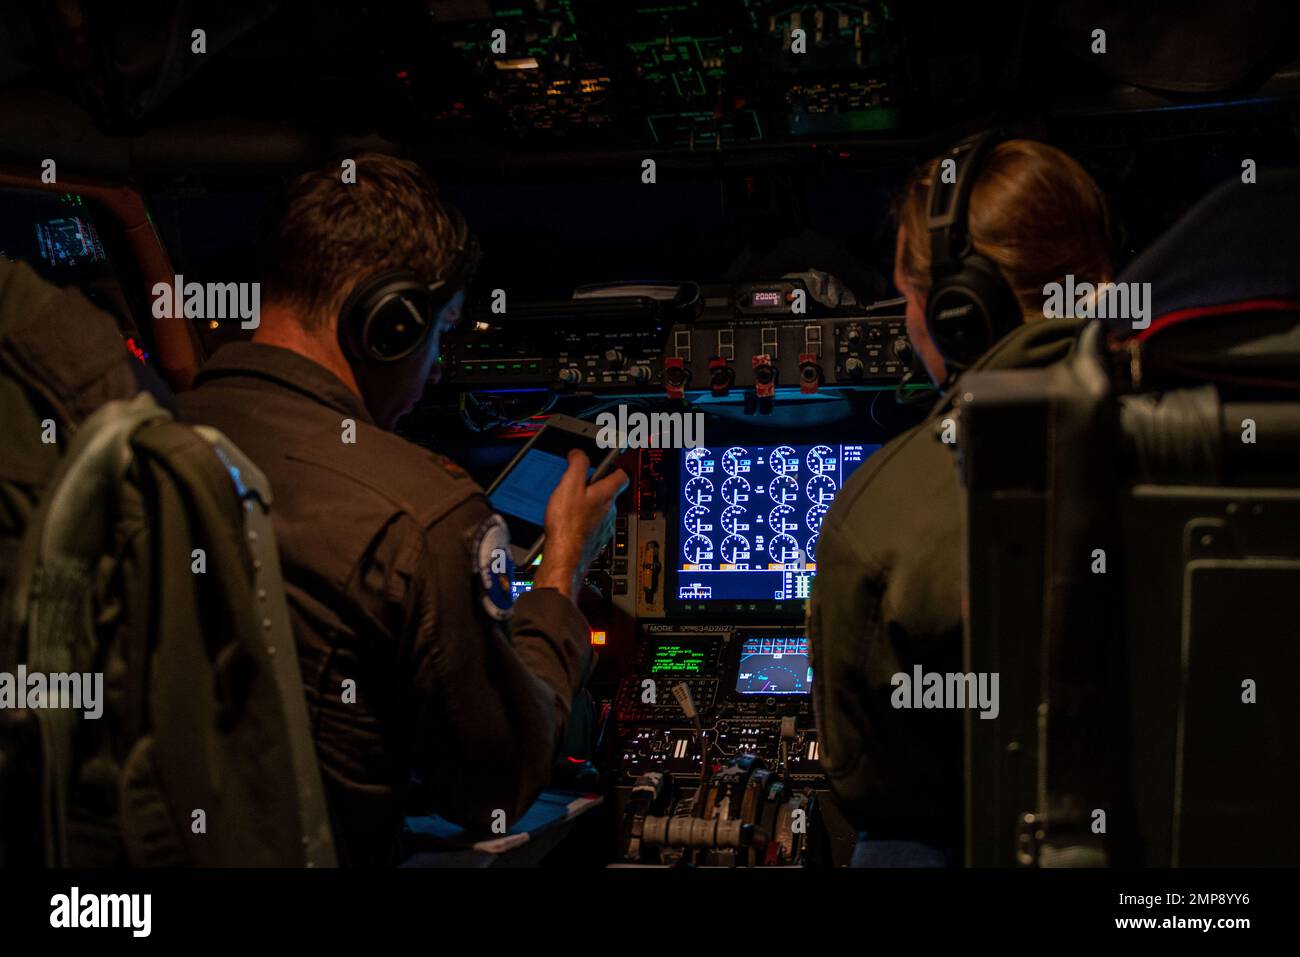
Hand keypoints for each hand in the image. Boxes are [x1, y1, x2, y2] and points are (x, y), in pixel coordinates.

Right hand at [534, 450, 628, 601]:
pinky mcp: (595, 540)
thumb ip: (577, 465)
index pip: (621, 475)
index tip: (606, 464)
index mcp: (606, 494)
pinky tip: (568, 523)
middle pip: (608, 493)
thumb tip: (579, 453)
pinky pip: (592, 525)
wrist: (564, 557)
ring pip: (600, 510)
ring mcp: (603, 527)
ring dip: (588, 505)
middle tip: (577, 484)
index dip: (615, 466)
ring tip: (568, 505)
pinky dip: (582, 521)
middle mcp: (609, 511)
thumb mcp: (569, 485)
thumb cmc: (568, 525)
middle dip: (595, 487)